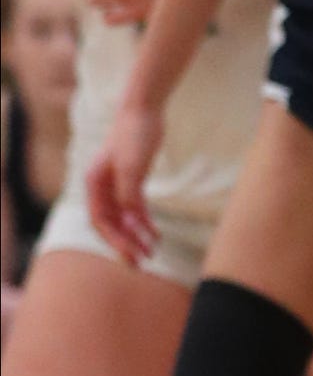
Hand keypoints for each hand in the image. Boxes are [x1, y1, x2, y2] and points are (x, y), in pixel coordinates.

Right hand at [86, 101, 163, 264]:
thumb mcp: (133, 167)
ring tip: (151, 253)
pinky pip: (134, 207)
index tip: (132, 255)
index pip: (101, 221)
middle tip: (141, 263)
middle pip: (110, 223)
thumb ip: (129, 195)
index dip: (116, 240)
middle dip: (125, 243)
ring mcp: (115, 184)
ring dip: (136, 236)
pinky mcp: (131, 180)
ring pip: (123, 218)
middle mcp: (101, 187)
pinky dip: (144, 221)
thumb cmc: (135, 136)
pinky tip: (155, 234)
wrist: (143, 112)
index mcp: (94, 185)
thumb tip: (131, 223)